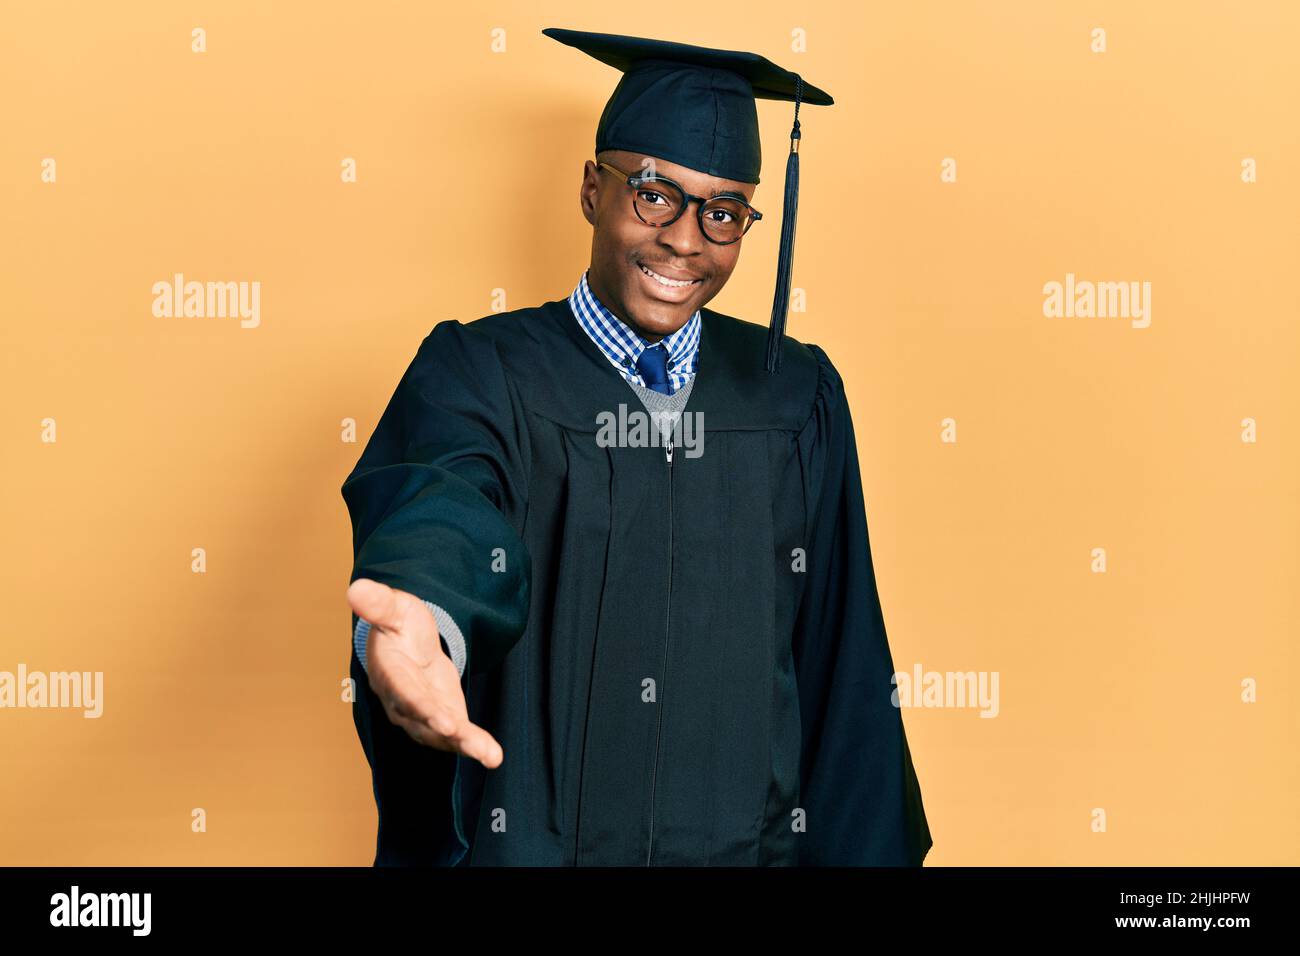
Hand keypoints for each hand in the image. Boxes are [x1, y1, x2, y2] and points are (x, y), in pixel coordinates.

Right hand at [347, 578, 502, 768]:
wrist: (407, 641)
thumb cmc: (399, 623)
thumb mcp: (394, 608)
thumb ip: (379, 603)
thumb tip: (356, 589)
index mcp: (389, 672)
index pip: (404, 691)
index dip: (420, 706)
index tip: (441, 719)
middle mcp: (402, 701)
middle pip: (422, 719)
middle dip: (442, 730)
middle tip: (462, 737)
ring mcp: (421, 714)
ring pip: (440, 734)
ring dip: (464, 745)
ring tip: (490, 755)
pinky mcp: (442, 718)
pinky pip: (456, 735)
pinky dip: (475, 746)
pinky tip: (494, 757)